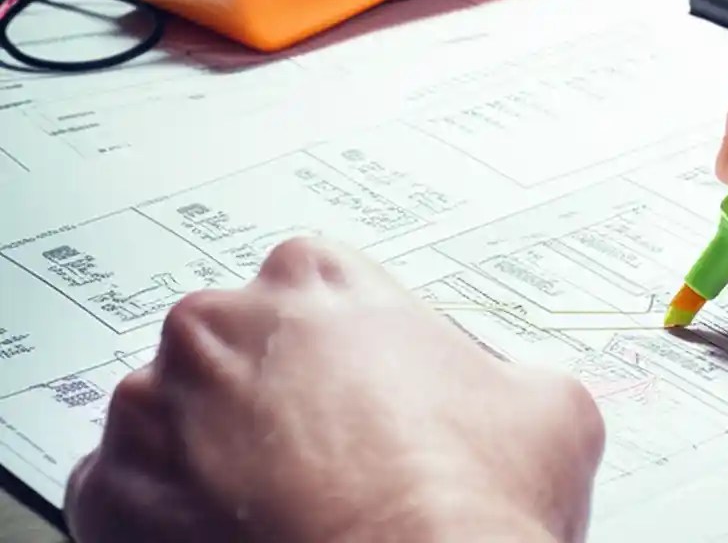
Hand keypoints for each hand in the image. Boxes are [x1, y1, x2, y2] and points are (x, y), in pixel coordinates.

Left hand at [64, 237, 604, 542]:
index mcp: (318, 280)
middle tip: (323, 456)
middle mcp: (222, 327)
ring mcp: (155, 410)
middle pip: (235, 347)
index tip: (359, 392)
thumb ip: (501, 372)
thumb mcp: (546, 406)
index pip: (315, 289)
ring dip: (212, 452)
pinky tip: (232, 540)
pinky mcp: (111, 495)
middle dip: (271, 395)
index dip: (345, 349)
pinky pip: (125, 494)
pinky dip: (165, 518)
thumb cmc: (468, 502)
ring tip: (278, 508)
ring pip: (173, 418)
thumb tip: (506, 395)